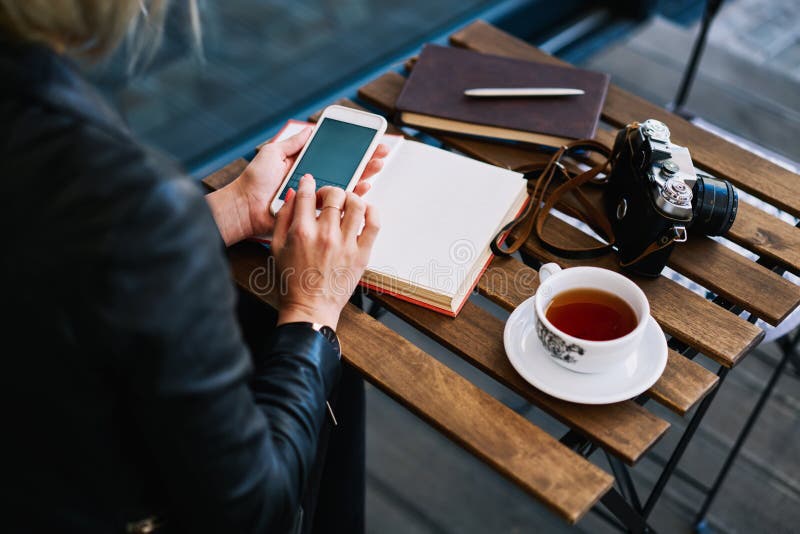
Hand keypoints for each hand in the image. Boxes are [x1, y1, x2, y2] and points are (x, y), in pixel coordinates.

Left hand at [205, 126, 388, 245]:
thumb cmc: (255, 181)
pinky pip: (338, 203)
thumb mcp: (273, 153)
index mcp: (306, 167)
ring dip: (364, 174)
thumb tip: (309, 130)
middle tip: (381, 151)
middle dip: (365, 159)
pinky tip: (365, 185)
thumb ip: (293, 143)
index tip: (368, 140)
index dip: (352, 148)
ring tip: (378, 164)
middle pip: (345, 168)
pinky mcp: (316, 212)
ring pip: (346, 184)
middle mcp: (314, 181)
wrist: (245, 206)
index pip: (334, 155)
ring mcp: (316, 197)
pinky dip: (354, 194)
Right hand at [271, 176, 379, 329]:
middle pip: (335, 195)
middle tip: (327, 199)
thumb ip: (283, 218)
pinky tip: (363, 213)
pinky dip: (371, 212)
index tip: (310, 182)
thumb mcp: (275, 247)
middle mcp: (326, 235)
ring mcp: (346, 244)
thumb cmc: (292, 282)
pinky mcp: (362, 254)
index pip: (308, 194)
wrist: (310, 309)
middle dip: (330, 191)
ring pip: (357, 204)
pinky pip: (374, 224)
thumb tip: (293, 195)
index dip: (309, 183)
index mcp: (302, 232)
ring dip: (351, 198)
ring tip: (345, 205)